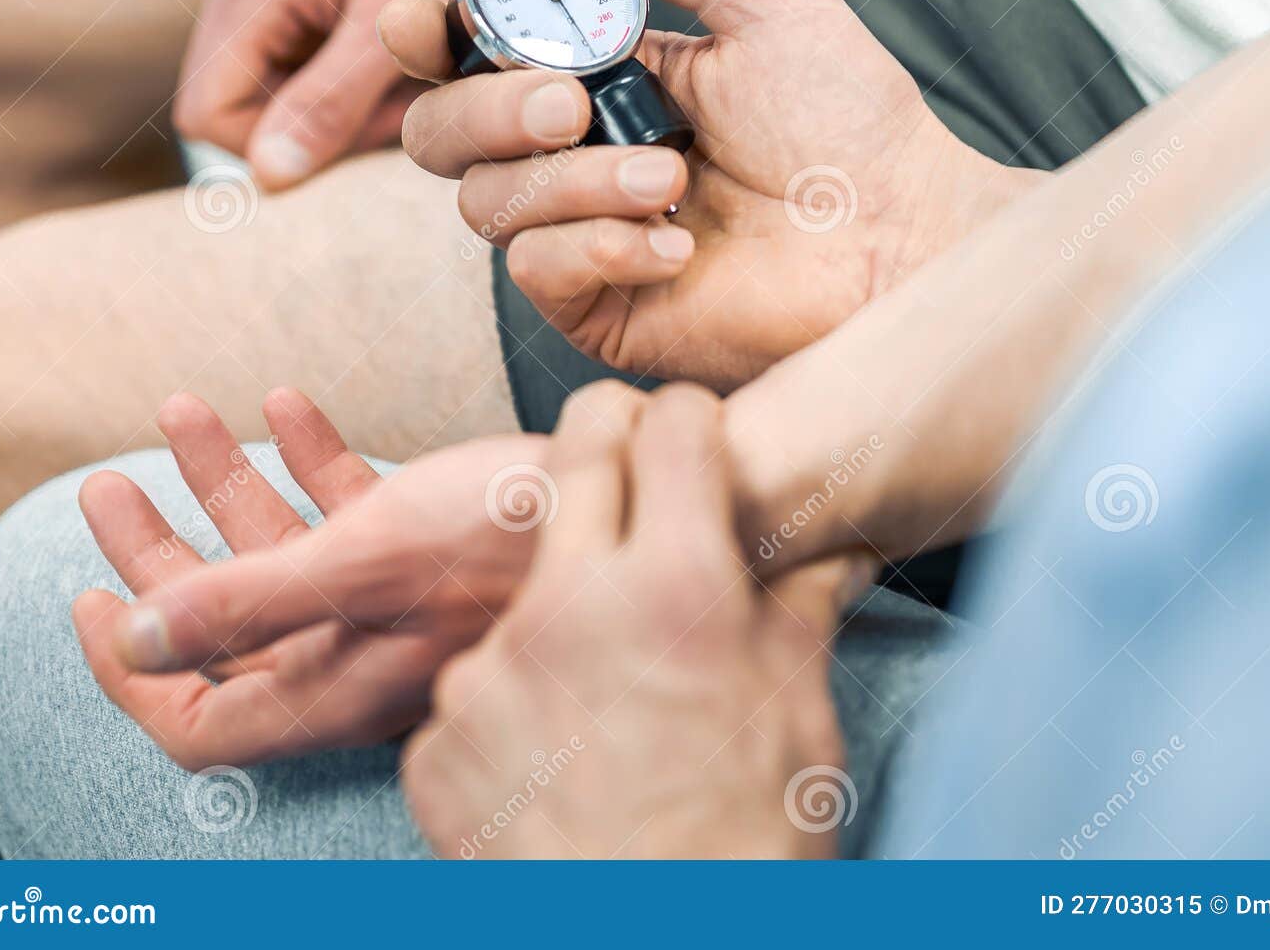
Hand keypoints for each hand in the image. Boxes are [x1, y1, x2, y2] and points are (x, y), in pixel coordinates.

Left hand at [72, 388, 545, 768]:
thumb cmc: (510, 536)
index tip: (87, 599)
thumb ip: (245, 606)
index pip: (200, 718)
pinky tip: (288, 405)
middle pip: (225, 624)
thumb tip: (130, 641)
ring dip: (225, 484)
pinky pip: (349, 514)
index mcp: (333, 685)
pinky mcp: (434, 551)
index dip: (128, 675)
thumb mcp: (364, 564)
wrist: (631, 493)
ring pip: (283, 555)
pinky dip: (309, 461)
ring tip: (181, 411)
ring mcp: (395, 604)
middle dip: (157, 552)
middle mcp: (357, 654)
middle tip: (108, 486)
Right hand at [173, 0, 609, 188]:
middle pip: (244, 101)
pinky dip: (362, 61)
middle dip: (319, 121)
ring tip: (416, 68)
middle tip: (400, 100)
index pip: (207, 117)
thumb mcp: (393, 17)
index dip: (277, 147)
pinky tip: (414, 44)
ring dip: (347, 93)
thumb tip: (267, 176)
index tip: (354, 133)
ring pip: (285, 76)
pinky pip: (315, 43)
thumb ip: (329, 100)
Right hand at [382, 0, 1037, 387]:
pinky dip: (597, 247)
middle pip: (444, 136)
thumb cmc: (850, 121)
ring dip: (574, 182)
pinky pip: (536, 274)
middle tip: (572, 103)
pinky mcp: (600, 310)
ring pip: (486, 205)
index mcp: (600, 84)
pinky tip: (676, 247)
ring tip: (672, 178)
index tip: (429, 25)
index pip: (474, 62)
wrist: (900, 236)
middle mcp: (576, 161)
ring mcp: (582, 239)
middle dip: (490, 111)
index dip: (434, 40)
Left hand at [404, 382, 870, 858]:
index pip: (670, 426)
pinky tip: (560, 758)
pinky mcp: (434, 741)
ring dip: (562, 608)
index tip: (693, 438)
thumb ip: (800, 605)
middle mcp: (566, 608)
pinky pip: (476, 685)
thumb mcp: (796, 714)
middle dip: (611, 446)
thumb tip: (834, 545)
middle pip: (573, 453)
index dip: (691, 421)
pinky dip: (515, 702)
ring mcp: (484, 674)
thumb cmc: (747, 847)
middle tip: (636, 478)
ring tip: (607, 695)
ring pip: (521, 584)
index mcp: (675, 589)